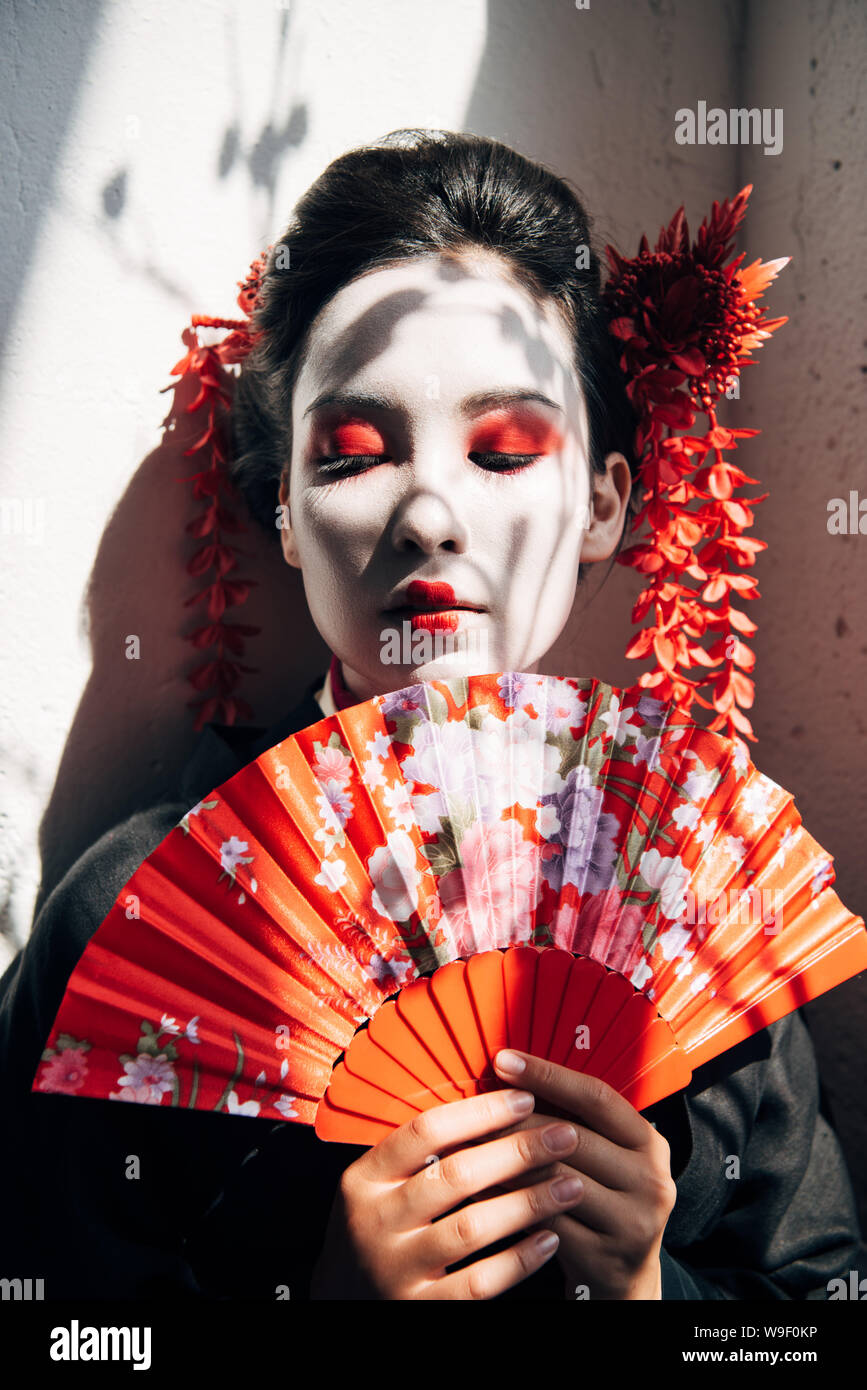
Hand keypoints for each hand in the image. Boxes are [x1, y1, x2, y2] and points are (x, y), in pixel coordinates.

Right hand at [310, 1086, 590, 1298]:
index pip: (425, 1131)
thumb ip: (419, 1153)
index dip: (480, 1112)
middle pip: (456, 1175)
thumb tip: (492, 1103)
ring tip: (571, 1185)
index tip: (526, 1098)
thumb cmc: (378, 1228)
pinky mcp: (419, 1310)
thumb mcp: (378, 1186)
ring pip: (472, 1228)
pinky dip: (519, 1259)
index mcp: (365, 1178)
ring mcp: (396, 1269)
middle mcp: (375, 1221)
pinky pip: (479, 1282)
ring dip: (529, 1202)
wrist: (345, 1304)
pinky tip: (549, 1239)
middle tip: (565, 1136)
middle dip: (518, 1151)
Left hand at [491, 1049, 676, 1299]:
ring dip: (504, 1161)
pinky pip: (542, 1221)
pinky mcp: (603, 1257)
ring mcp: (631, 1222)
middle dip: (515, 1120)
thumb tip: (512, 1071)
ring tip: (467, 1143)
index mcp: (649, 1143)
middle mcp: (651, 1180)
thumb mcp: (607, 1156)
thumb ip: (576, 1120)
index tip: (505, 1060)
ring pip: (553, 1180)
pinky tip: (478, 1189)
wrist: (625, 1276)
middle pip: (571, 1137)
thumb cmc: (603, 1199)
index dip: (548, 1075)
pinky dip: (506, 1201)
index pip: (596, 1097)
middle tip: (473, 1107)